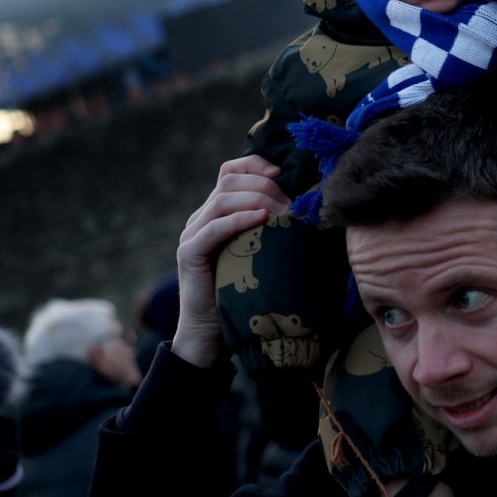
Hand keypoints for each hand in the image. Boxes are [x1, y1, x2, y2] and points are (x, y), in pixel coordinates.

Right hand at [174, 156, 287, 367]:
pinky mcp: (189, 253)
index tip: (283, 174)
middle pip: (229, 180)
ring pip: (222, 199)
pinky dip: (239, 219)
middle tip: (289, 204)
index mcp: (217, 212)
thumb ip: (272, 229)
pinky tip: (261, 219)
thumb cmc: (244, 293)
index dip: (256, 164)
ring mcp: (192, 234)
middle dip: (264, 185)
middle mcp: (201, 217)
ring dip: (257, 199)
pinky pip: (213, 228)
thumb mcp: (261, 252)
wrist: (211, 332)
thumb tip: (307, 210)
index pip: (230, 171)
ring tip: (281, 213)